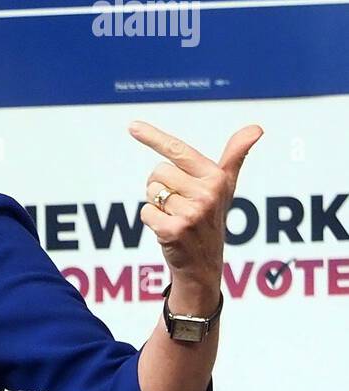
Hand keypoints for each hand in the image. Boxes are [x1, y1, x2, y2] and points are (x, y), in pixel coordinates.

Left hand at [131, 121, 262, 308]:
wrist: (205, 264)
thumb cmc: (212, 217)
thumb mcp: (226, 186)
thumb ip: (236, 155)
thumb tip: (257, 128)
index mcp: (216, 178)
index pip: (178, 151)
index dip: (153, 137)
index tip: (132, 126)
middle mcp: (207, 194)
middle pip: (157, 172)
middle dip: (161, 186)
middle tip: (179, 202)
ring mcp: (191, 214)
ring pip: (150, 191)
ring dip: (157, 204)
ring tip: (175, 216)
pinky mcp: (174, 231)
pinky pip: (145, 212)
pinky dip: (151, 220)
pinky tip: (168, 230)